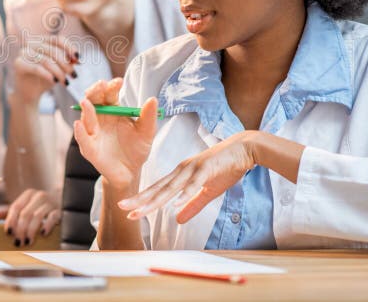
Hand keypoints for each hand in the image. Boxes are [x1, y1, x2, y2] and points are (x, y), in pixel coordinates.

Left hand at [0, 188, 60, 246]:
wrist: (61, 201)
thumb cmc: (39, 207)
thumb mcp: (25, 207)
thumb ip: (11, 212)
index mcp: (28, 194)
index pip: (16, 207)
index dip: (10, 220)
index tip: (8, 233)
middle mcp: (39, 196)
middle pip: (25, 213)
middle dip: (20, 229)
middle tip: (18, 241)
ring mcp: (50, 202)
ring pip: (37, 216)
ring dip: (31, 231)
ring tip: (28, 241)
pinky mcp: (59, 210)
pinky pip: (52, 217)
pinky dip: (47, 226)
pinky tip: (42, 234)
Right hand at [11, 35, 78, 104]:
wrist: (30, 93)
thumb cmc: (45, 78)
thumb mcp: (60, 68)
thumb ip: (68, 62)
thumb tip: (77, 59)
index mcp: (42, 40)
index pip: (58, 40)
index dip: (70, 48)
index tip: (79, 60)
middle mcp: (31, 43)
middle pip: (53, 51)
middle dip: (66, 64)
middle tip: (74, 76)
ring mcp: (23, 52)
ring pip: (46, 60)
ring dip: (59, 72)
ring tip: (66, 82)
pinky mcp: (19, 64)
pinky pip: (37, 68)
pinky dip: (48, 75)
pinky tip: (55, 81)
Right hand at [73, 78, 156, 189]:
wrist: (131, 172)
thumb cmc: (137, 148)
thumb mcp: (146, 132)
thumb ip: (148, 116)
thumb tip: (153, 99)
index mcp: (113, 111)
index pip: (109, 94)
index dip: (112, 87)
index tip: (118, 82)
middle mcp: (100, 119)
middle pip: (93, 100)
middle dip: (95, 91)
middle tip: (100, 85)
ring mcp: (93, 133)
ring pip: (86, 118)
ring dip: (86, 110)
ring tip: (87, 102)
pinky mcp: (89, 148)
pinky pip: (83, 139)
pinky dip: (80, 132)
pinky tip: (79, 124)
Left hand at [119, 131, 256, 223]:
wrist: (244, 149)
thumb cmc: (225, 168)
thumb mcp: (208, 191)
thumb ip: (192, 205)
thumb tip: (178, 219)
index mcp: (181, 175)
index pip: (157, 190)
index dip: (142, 200)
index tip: (128, 210)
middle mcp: (183, 170)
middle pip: (159, 189)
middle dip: (141, 200)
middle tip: (123, 208)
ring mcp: (194, 168)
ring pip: (172, 187)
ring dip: (157, 200)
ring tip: (142, 210)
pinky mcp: (208, 169)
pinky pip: (194, 184)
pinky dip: (185, 194)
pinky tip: (175, 204)